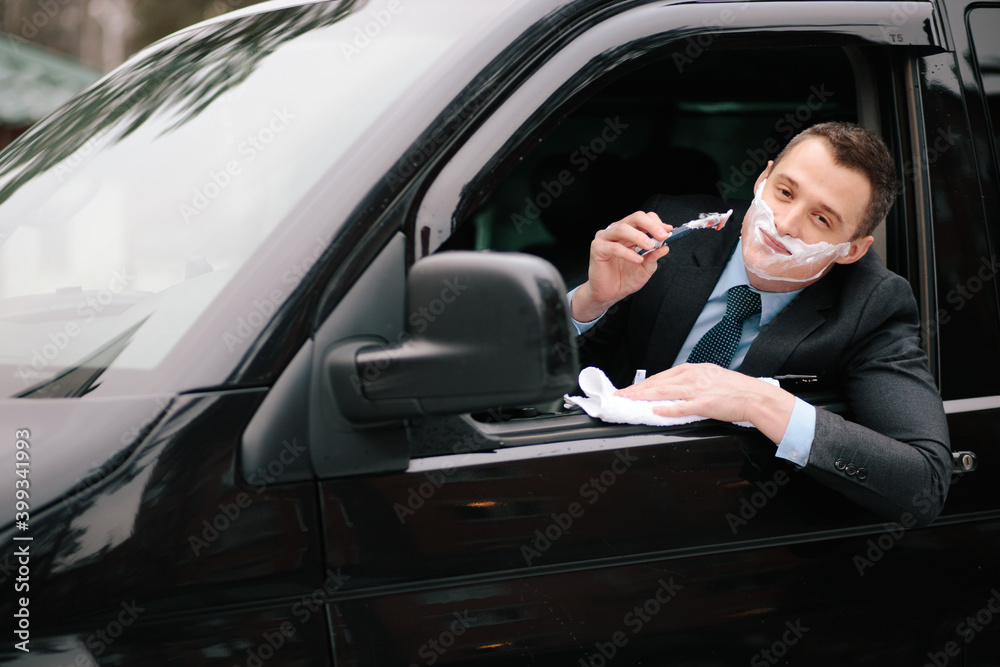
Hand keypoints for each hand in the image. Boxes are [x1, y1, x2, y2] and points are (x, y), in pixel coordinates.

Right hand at [571, 211, 671, 321]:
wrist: (610, 293)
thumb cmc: (625, 278)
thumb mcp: (646, 267)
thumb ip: (654, 255)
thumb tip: (665, 246)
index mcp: (630, 232)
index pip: (644, 218)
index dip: (657, 223)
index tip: (668, 231)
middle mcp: (617, 231)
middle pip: (635, 218)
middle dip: (651, 225)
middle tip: (662, 236)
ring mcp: (606, 238)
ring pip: (623, 228)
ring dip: (639, 236)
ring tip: (650, 246)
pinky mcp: (597, 248)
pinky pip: (614, 247)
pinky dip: (628, 253)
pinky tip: (637, 260)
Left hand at [615, 363, 795, 442]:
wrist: (757, 397)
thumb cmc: (736, 390)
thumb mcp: (710, 379)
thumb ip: (690, 383)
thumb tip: (671, 391)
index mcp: (695, 370)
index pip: (662, 376)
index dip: (642, 384)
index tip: (629, 390)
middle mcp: (694, 377)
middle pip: (659, 382)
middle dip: (636, 390)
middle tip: (620, 395)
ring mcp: (699, 390)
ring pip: (665, 392)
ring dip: (644, 396)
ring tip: (629, 401)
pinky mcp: (706, 404)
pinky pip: (682, 406)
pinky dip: (667, 408)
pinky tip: (654, 410)